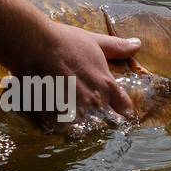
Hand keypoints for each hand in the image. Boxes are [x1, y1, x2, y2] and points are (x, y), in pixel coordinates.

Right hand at [19, 19, 140, 122]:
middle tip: (89, 114)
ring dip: (80, 125)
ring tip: (70, 116)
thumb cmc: (64, 40)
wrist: (32, 44)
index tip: (116, 112)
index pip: (125, 109)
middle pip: (105, 122)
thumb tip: (138, 44)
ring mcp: (74, 111)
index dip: (121, 112)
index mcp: (106, 85)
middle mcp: (94, 101)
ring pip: (84, 129)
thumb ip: (116, 48)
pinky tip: (53, 116)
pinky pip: (61, 129)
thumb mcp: (93, 41)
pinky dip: (59, 125)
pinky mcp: (53, 116)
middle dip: (100, 120)